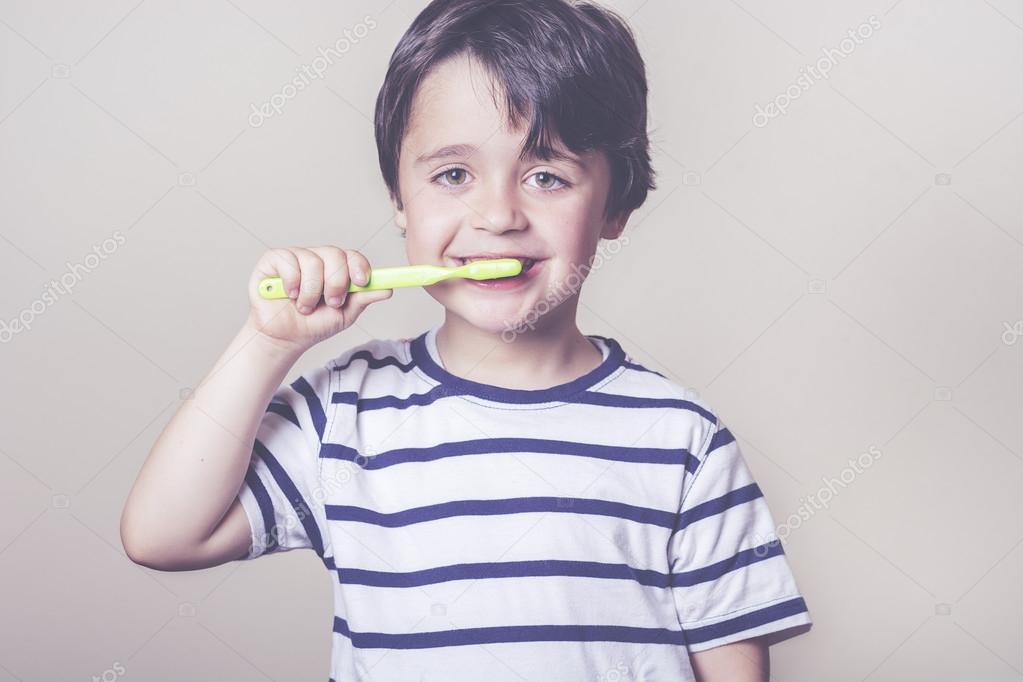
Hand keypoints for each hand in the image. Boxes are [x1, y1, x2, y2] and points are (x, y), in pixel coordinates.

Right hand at [245, 246, 392, 353]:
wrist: (285, 338)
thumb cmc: (313, 324)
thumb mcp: (344, 314)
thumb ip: (363, 299)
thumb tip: (387, 289)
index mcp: (336, 269)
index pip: (352, 257)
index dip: (358, 266)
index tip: (361, 281)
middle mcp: (317, 258)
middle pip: (335, 254)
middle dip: (336, 283)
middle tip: (331, 302)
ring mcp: (296, 257)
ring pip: (312, 261)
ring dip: (311, 292)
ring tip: (305, 307)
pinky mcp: (273, 260)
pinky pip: (288, 261)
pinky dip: (291, 283)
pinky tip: (289, 295)